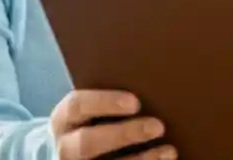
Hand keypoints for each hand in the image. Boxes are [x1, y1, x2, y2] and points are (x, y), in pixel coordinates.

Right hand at [50, 89, 175, 158]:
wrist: (82, 152)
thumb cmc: (98, 119)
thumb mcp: (94, 108)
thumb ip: (112, 98)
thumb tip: (149, 81)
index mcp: (63, 119)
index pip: (76, 106)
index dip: (105, 102)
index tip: (135, 102)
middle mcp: (65, 146)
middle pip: (87, 142)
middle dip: (124, 134)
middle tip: (158, 126)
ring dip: (141, 159)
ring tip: (168, 150)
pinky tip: (164, 159)